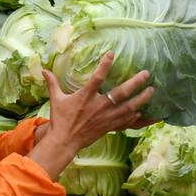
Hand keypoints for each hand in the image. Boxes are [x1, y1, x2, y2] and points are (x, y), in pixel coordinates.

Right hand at [32, 54, 153, 179]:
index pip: (97, 77)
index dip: (105, 64)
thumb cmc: (60, 119)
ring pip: (129, 107)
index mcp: (85, 96)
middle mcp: (99, 105)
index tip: (112, 53)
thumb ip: (52, 83)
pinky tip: (143, 112)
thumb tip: (44, 70)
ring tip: (151, 91)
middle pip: (121, 92)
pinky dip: (136, 116)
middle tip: (146, 74)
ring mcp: (106, 117)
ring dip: (142, 99)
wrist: (65, 141)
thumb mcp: (56, 99)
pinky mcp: (110, 126)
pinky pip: (127, 121)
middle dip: (135, 82)